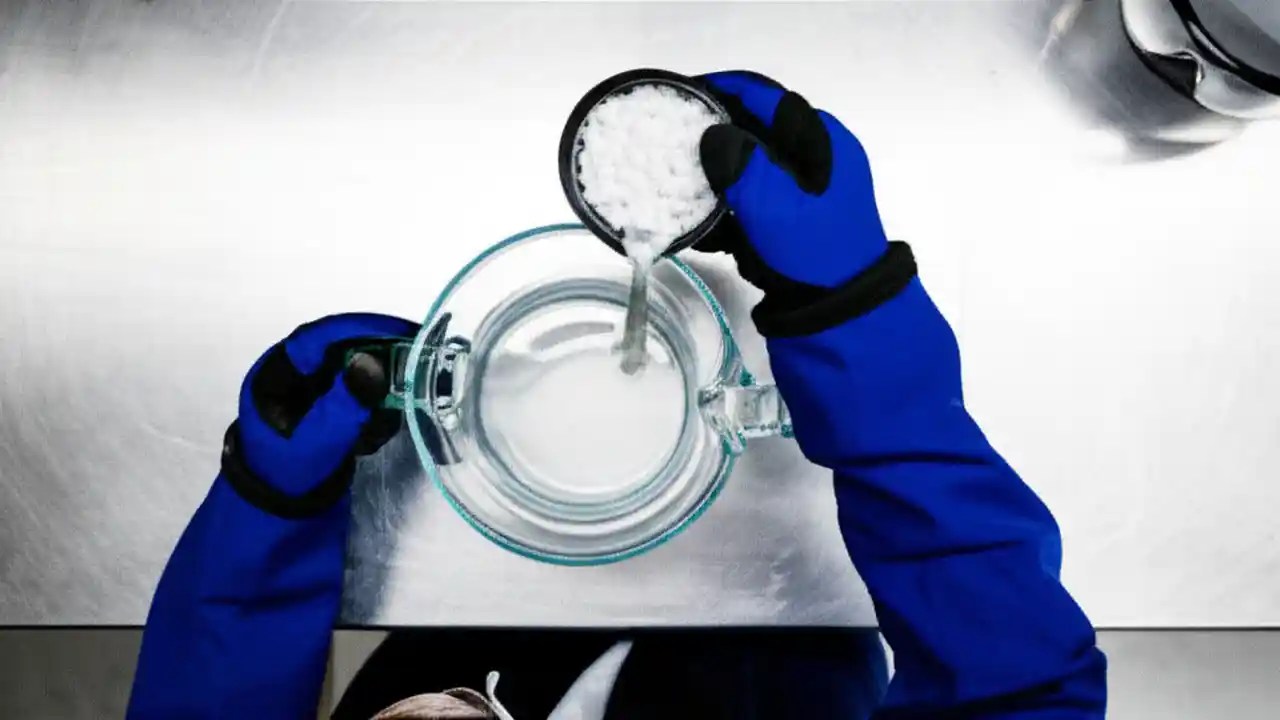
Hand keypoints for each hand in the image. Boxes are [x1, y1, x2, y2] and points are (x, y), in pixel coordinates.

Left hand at [222, 313, 418, 515]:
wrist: (280, 516)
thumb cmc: (289, 474)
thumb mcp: (317, 440)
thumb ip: (345, 403)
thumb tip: (373, 362)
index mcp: (277, 372)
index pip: (323, 335)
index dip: (364, 329)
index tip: (404, 333)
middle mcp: (295, 374)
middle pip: (346, 350)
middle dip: (379, 367)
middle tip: (413, 378)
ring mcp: (315, 391)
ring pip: (359, 373)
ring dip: (378, 397)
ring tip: (376, 428)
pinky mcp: (333, 409)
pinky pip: (362, 396)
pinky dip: (374, 414)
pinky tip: (367, 441)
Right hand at [695, 71, 908, 334]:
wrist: (843, 316)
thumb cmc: (813, 253)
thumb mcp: (775, 205)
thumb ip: (741, 163)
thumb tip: (713, 133)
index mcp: (823, 142)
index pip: (766, 97)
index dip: (722, 89)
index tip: (682, 94)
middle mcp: (817, 160)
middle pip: (755, 131)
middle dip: (712, 134)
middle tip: (669, 140)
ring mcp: (806, 193)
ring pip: (749, 169)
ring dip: (714, 176)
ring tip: (674, 180)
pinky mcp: (792, 224)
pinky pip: (751, 203)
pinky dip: (725, 210)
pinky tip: (696, 225)